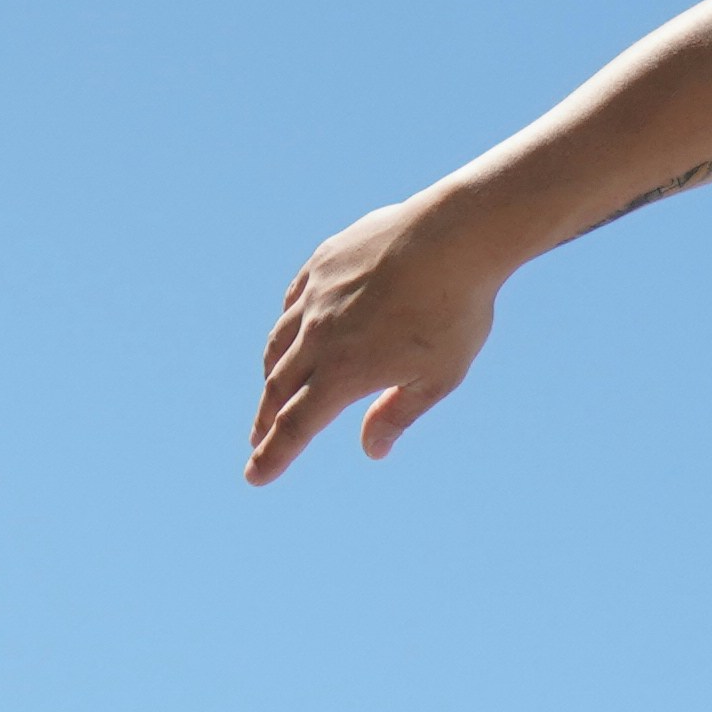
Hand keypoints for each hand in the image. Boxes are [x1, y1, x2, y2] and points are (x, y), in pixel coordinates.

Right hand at [249, 193, 504, 481]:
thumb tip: (372, 451)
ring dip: (272, 373)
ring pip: (279, 342)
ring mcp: (316, 294)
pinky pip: (293, 301)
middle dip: (266, 420)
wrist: (456, 235)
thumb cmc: (454, 311)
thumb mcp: (437, 377)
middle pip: (278, 387)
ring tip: (272, 390)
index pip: (297, 425)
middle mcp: (319, 335)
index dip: (273, 455)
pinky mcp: (323, 262)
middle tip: (258, 440)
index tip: (255, 476)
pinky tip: (293, 333)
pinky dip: (287, 326)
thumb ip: (398, 414)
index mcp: (345, 372)